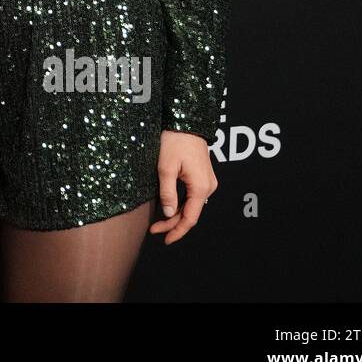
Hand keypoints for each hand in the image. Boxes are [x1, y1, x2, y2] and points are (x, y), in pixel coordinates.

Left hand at [150, 129, 217, 243]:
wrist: (186, 121)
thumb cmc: (174, 141)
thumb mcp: (165, 168)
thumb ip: (167, 193)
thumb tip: (168, 213)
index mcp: (200, 187)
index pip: (190, 218)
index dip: (177, 231)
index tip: (164, 240)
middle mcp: (208, 186)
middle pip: (191, 213)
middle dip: (172, 224)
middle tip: (154, 230)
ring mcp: (207, 181)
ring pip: (191, 205)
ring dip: (176, 214)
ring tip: (158, 222)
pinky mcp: (202, 176)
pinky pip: (192, 196)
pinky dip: (181, 204)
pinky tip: (169, 207)